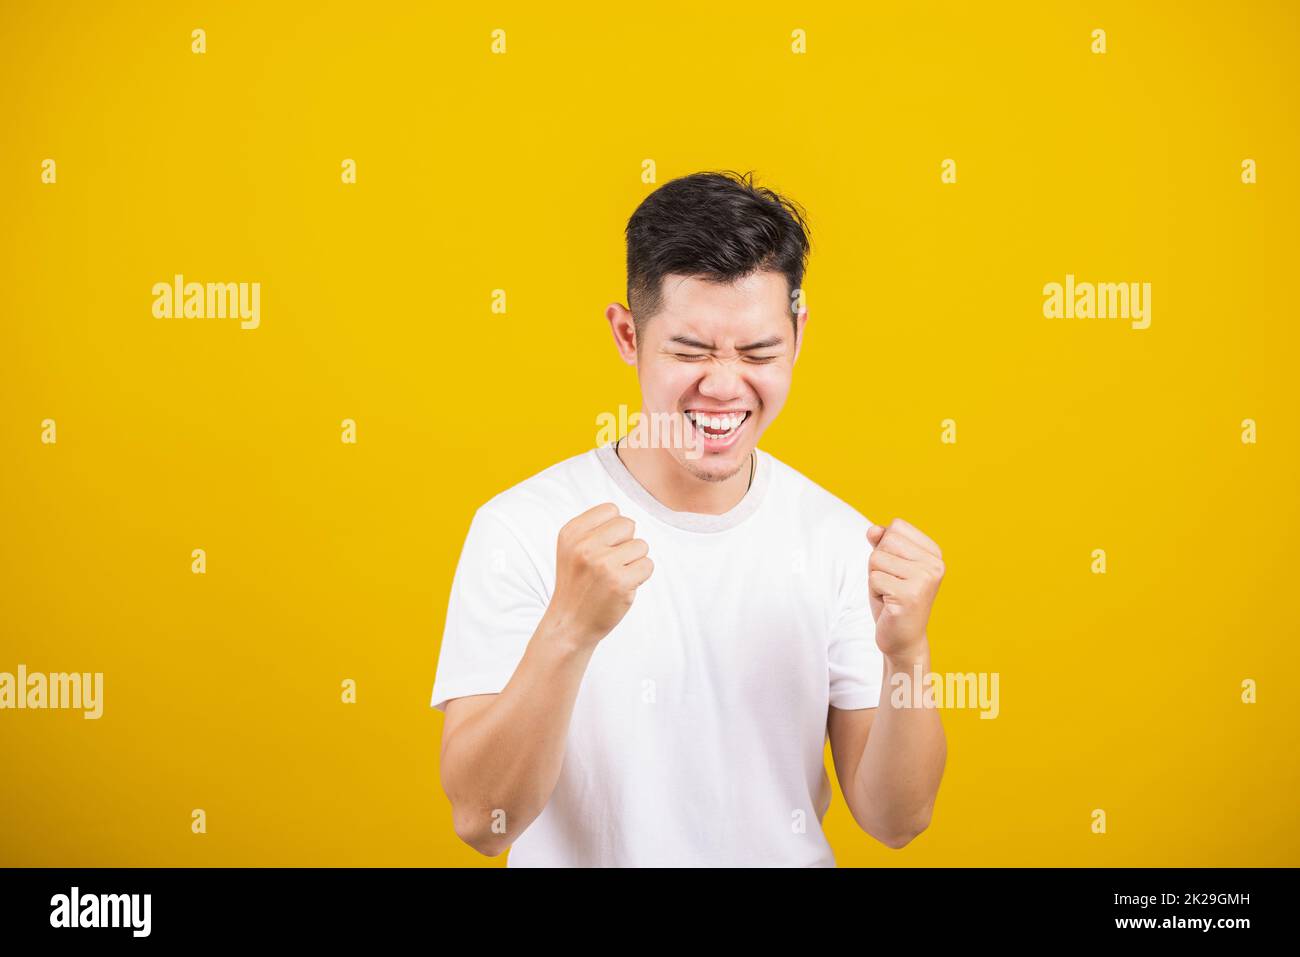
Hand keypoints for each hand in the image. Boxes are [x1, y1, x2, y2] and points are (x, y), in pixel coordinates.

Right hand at [544, 502, 653, 648]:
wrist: (569, 623)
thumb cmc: (577, 584)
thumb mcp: (571, 549)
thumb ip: (594, 529)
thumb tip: (629, 521)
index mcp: (571, 533)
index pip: (611, 510)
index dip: (614, 530)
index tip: (602, 548)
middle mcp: (584, 546)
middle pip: (628, 524)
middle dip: (626, 543)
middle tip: (611, 564)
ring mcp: (602, 564)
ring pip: (641, 545)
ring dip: (634, 561)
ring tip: (615, 577)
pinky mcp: (619, 583)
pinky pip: (648, 565)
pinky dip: (641, 577)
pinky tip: (623, 587)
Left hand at [866, 518, 943, 660]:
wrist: (902, 639)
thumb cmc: (893, 599)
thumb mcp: (887, 566)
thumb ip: (881, 543)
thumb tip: (873, 529)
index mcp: (934, 553)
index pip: (896, 526)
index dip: (886, 547)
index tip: (897, 571)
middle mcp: (935, 564)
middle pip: (886, 540)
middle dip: (878, 563)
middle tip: (891, 585)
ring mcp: (925, 579)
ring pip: (877, 558)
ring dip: (875, 578)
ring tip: (890, 594)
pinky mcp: (910, 595)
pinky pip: (874, 578)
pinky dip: (875, 592)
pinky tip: (889, 604)